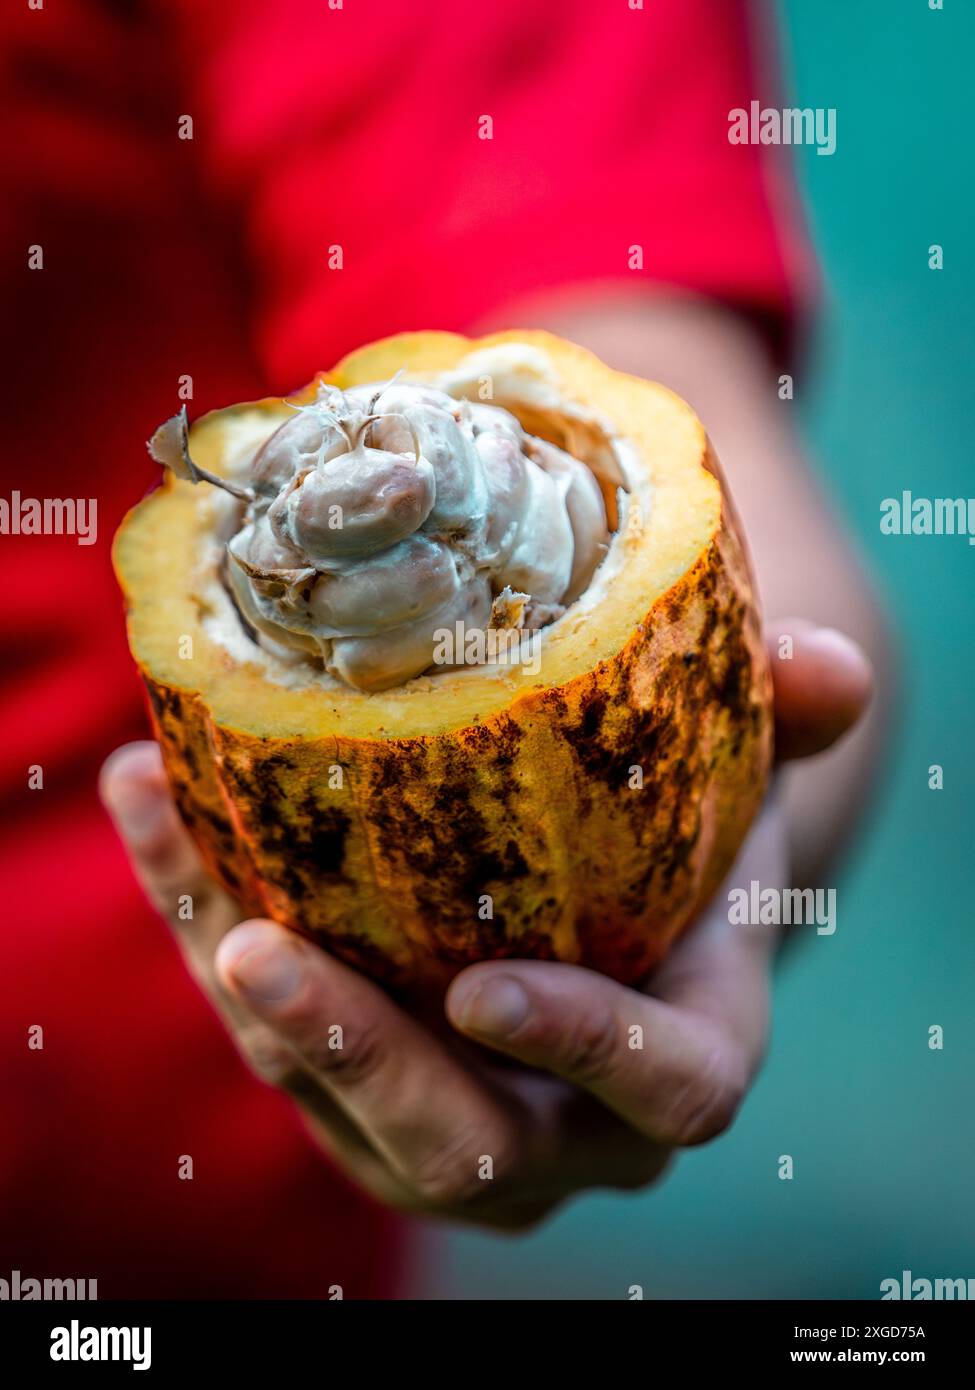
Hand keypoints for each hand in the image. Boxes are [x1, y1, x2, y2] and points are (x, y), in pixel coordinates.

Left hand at [100, 620, 870, 1229]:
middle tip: (258, 948)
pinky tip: (145, 792)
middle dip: (356, 1055)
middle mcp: (559, 1123)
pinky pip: (259, 1024)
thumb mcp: (736, 780)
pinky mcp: (346, 1088)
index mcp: (677, 1055)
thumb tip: (831, 663)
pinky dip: (196, 910)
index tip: (484, 980)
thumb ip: (787, 725)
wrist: (607, 909)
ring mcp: (442, 1119)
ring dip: (228, 963)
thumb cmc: (684, 845)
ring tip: (163, 814)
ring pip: (325, 1092)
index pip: (669, 1091)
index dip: (588, 1048)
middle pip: (460, 1140)